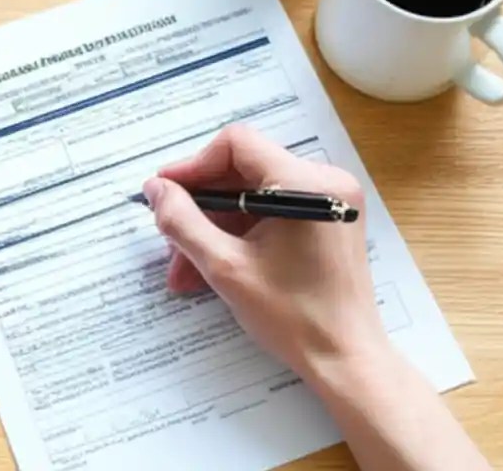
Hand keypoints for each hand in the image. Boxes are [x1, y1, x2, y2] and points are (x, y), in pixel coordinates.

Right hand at [142, 125, 390, 377]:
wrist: (346, 358)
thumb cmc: (294, 317)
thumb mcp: (225, 267)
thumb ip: (183, 222)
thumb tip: (156, 189)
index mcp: (304, 183)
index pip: (235, 144)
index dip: (193, 166)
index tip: (164, 193)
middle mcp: (323, 181)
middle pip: (242, 171)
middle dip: (200, 206)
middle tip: (169, 238)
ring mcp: (330, 200)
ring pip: (252, 195)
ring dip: (214, 227)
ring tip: (184, 267)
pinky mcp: (328, 219)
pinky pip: (271, 211)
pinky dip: (239, 234)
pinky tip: (212, 265)